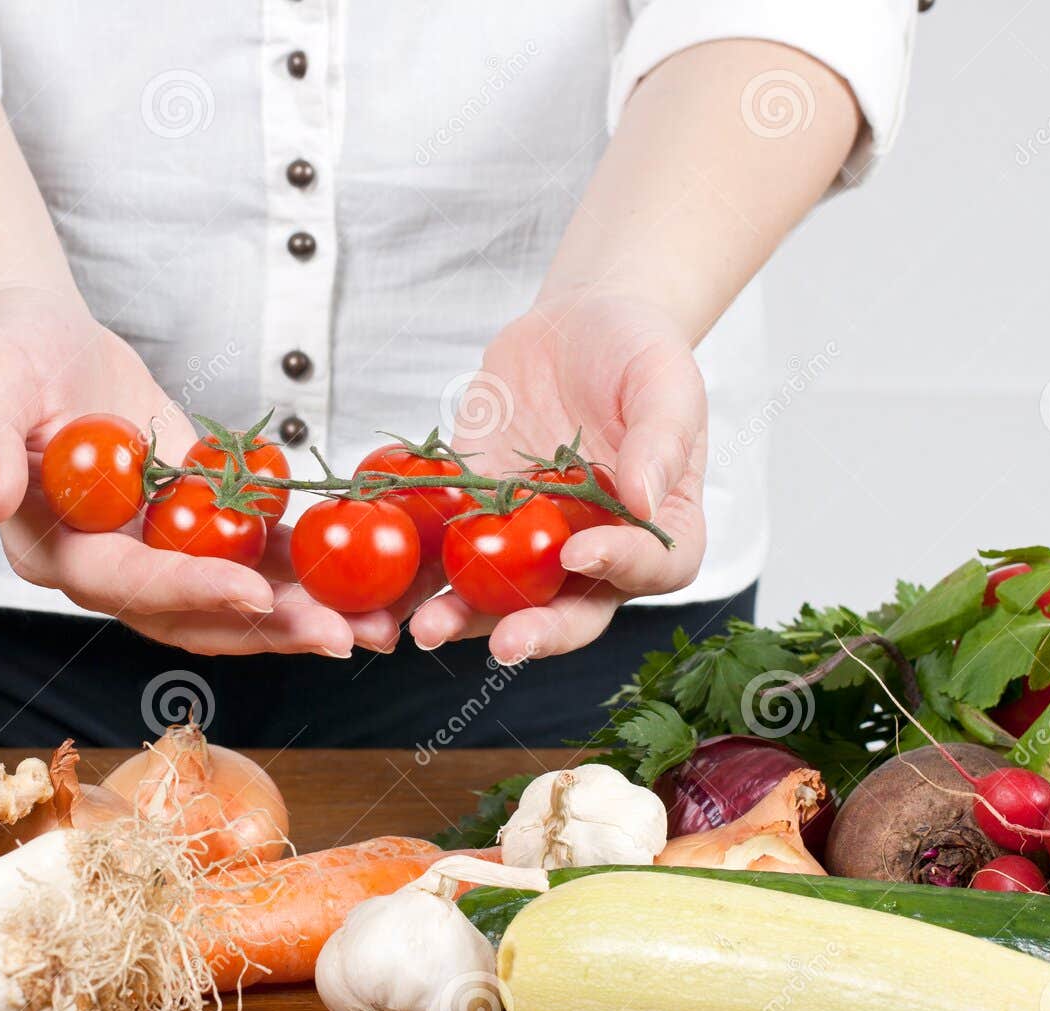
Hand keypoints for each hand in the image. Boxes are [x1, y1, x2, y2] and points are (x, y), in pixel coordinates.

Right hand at [0, 288, 398, 655]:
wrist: (45, 343)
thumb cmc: (8, 359)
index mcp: (57, 553)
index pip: (129, 583)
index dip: (191, 590)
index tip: (252, 595)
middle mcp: (111, 570)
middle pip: (196, 616)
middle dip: (270, 629)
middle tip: (341, 637)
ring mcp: (160, 553)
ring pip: (237, 600)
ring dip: (305, 615)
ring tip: (377, 628)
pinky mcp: (198, 527)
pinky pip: (257, 555)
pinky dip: (307, 569)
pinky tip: (368, 581)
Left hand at [408, 293, 707, 662]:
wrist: (573, 328)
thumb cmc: (637, 349)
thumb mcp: (665, 378)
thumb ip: (661, 438)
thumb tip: (645, 502)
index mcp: (660, 527)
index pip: (653, 567)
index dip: (620, 569)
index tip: (581, 554)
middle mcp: (597, 551)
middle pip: (573, 609)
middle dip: (536, 631)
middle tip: (504, 644)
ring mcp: (533, 544)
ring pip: (502, 599)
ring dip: (463, 618)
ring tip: (427, 628)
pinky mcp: (478, 520)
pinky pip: (447, 556)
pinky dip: (416, 578)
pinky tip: (385, 592)